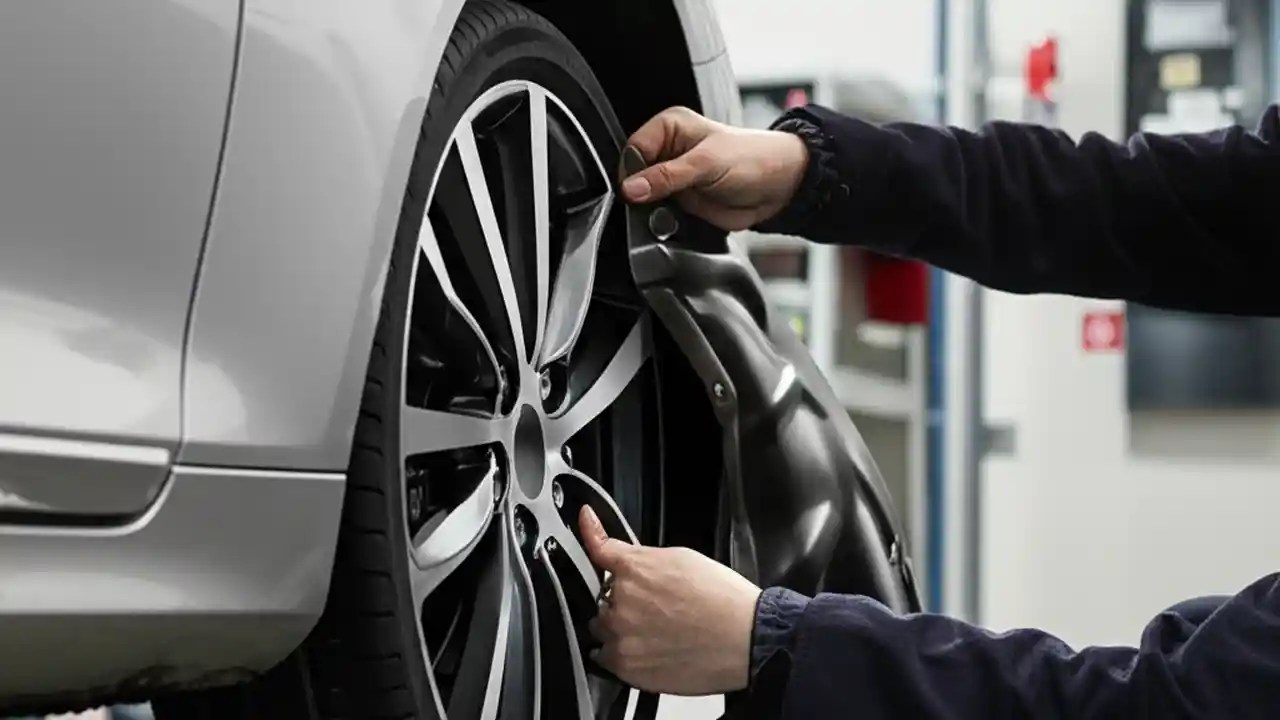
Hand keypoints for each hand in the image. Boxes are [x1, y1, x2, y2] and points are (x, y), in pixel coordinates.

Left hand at [579, 505, 762, 695]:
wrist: (745, 640)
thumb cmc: (724, 601)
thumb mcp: (685, 559)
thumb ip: (647, 558)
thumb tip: (631, 561)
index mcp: (635, 569)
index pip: (599, 546)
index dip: (589, 530)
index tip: (584, 520)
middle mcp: (621, 602)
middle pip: (603, 596)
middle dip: (621, 598)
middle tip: (654, 608)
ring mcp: (621, 636)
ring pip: (602, 627)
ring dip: (619, 627)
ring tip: (656, 632)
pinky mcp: (626, 667)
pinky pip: (605, 658)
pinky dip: (620, 653)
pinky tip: (648, 649)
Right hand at [621, 106, 808, 230]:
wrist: (779, 188)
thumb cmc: (752, 159)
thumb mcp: (706, 163)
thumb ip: (667, 176)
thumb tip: (632, 188)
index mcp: (670, 128)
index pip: (633, 149)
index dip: (631, 171)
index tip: (635, 190)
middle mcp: (667, 152)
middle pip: (633, 174)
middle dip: (639, 192)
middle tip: (652, 202)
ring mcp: (672, 179)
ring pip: (643, 198)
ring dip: (650, 209)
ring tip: (666, 210)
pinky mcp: (679, 202)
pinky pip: (658, 215)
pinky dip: (661, 221)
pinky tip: (671, 219)